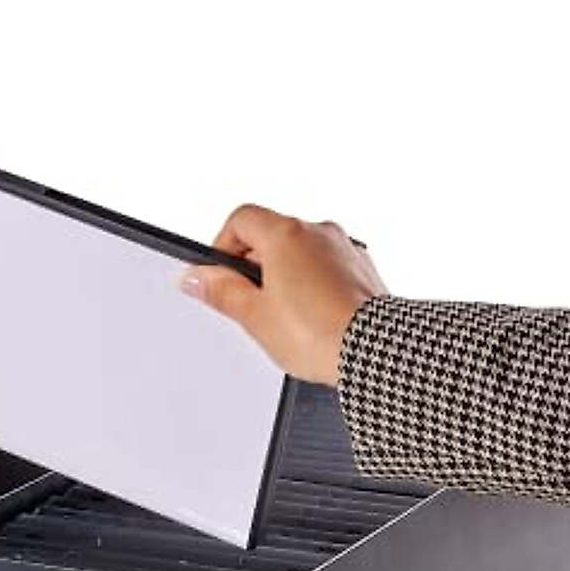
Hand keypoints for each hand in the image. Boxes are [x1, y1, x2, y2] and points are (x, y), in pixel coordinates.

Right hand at [179, 205, 386, 385]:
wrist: (374, 351)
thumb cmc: (322, 334)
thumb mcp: (254, 316)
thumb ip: (220, 291)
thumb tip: (195, 278)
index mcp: (287, 234)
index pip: (240, 219)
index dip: (222, 246)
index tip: (219, 276)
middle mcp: (319, 231)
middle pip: (270, 234)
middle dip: (253, 266)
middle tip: (248, 303)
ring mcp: (345, 247)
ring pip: (300, 251)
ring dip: (284, 276)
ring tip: (283, 316)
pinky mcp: (362, 268)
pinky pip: (326, 266)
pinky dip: (313, 284)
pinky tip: (310, 318)